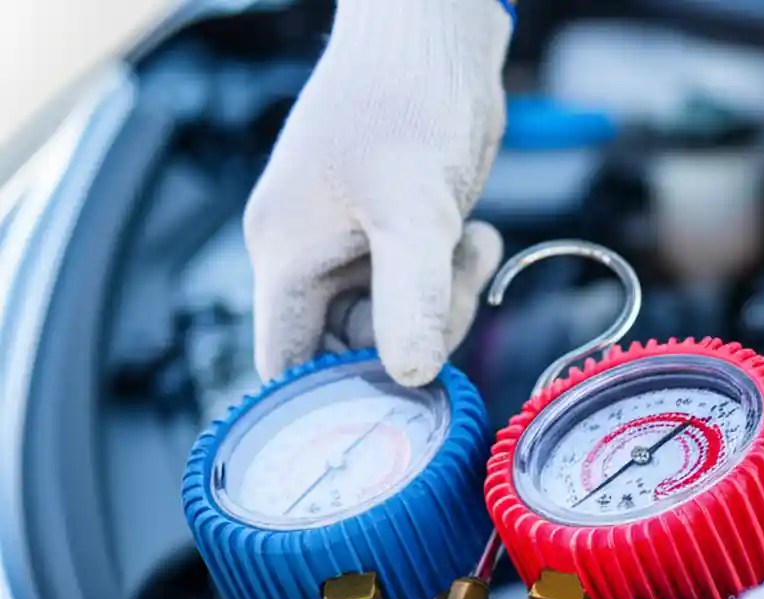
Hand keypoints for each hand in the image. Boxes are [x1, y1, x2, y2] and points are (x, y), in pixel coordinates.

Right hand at [245, 0, 509, 386]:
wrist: (436, 36)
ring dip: (444, 298)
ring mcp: (351, 240)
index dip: (337, 392)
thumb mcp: (413, 209)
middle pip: (352, 345)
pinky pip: (418, 280)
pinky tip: (473, 233)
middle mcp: (310, 253)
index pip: (286, 362)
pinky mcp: (392, 227)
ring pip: (396, 315)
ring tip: (468, 243)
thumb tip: (409, 375)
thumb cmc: (408, 101)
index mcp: (285, 254)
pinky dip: (452, 270)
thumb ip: (411, 299)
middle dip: (415, 333)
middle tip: (456, 288)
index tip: (401, 392)